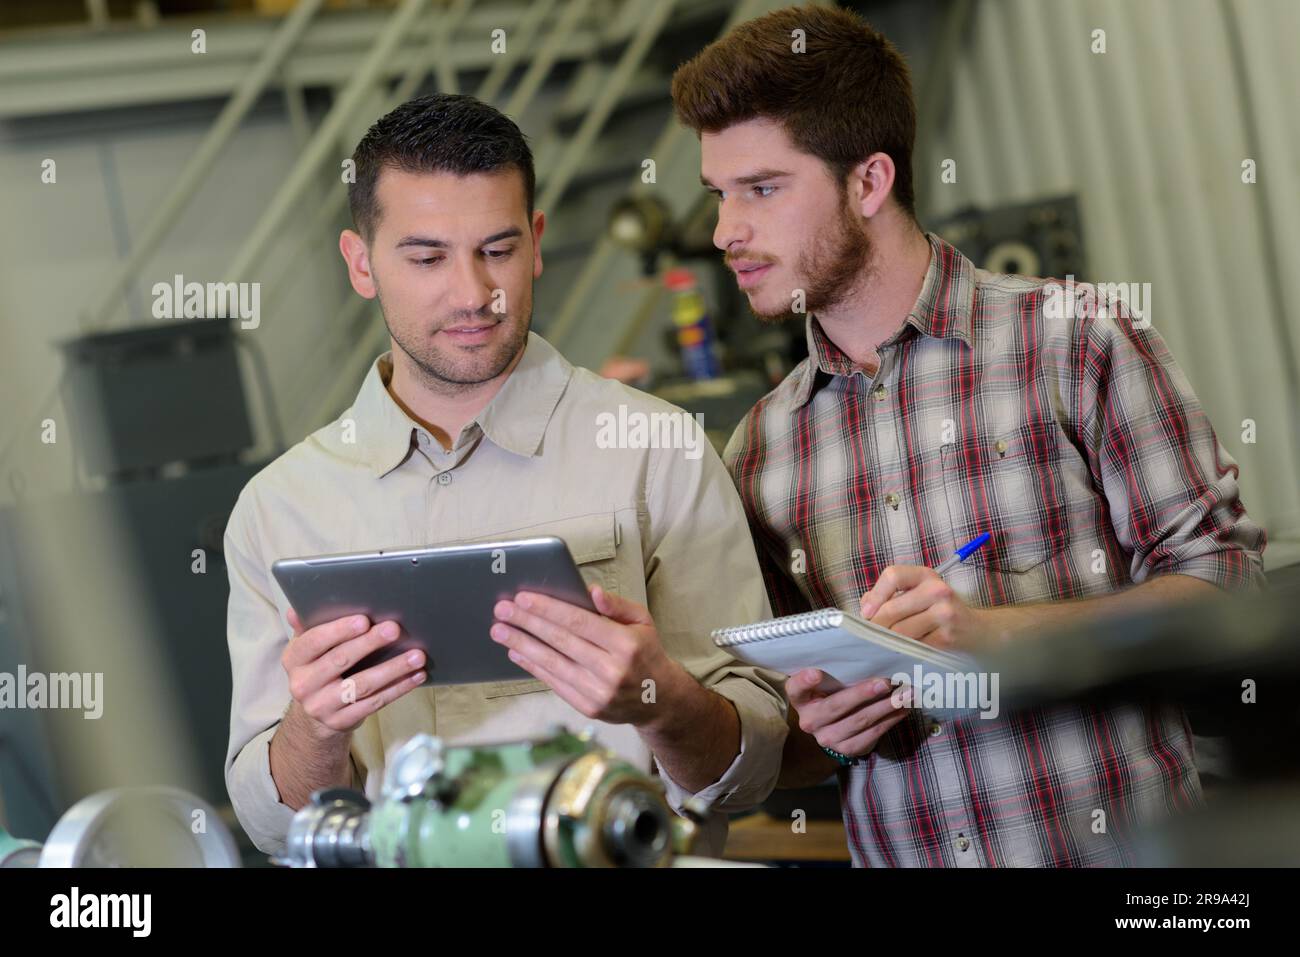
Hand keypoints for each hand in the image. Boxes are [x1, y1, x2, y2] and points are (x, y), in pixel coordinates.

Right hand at [282, 608, 426, 735]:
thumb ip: (308, 627)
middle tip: (394, 629)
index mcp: (293, 659)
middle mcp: (303, 684)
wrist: (314, 715)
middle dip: (370, 643)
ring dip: (393, 668)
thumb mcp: (307, 648)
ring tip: (417, 655)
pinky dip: (398, 688)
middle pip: (341, 660)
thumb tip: (297, 609)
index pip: (314, 641)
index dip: (339, 630)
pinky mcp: (342, 721)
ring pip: (362, 684)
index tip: (364, 620)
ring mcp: (322, 706)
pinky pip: (375, 702)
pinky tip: (416, 676)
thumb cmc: (318, 668)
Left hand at [490, 585, 687, 728]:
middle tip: (502, 610)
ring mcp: (599, 691)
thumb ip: (617, 605)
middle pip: (561, 641)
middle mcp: (612, 669)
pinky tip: (517, 652)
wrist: (658, 699)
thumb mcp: (642, 621)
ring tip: (500, 631)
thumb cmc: (646, 652)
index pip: (579, 622)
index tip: (523, 598)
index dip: (548, 609)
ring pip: (552, 663)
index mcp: (626, 644)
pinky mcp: (588, 707)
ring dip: (522, 645)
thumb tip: (591, 592)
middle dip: (527, 623)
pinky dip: (533, 666)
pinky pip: (554, 683)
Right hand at [787, 668, 910, 757]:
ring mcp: (827, 738)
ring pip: (860, 721)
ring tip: (905, 695)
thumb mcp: (826, 685)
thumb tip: (869, 657)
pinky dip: (890, 720)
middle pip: (836, 705)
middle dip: (863, 693)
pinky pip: (872, 734)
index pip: (796, 688)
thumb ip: (835, 674)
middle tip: (886, 683)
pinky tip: (903, 709)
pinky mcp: (847, 750)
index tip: (816, 673)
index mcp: (801, 698)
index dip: (804, 681)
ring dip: (886, 706)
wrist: (833, 729)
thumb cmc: (831, 695)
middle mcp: (810, 721)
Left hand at [859, 565, 998, 651]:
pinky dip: (903, 650)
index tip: (867, 612)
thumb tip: (865, 608)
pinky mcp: (947, 638)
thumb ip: (889, 596)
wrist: (977, 630)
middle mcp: (937, 590)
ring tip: (883, 644)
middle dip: (876, 625)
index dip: (876, 594)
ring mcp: (945, 614)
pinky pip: (913, 646)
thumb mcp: (918, 594)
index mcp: (926, 575)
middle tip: (868, 635)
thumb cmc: (938, 611)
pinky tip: (901, 651)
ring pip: (901, 631)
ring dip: (887, 640)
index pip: (893, 575)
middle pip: (893, 608)